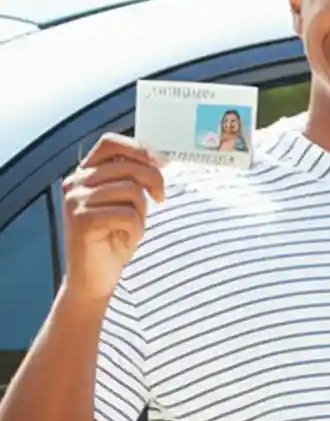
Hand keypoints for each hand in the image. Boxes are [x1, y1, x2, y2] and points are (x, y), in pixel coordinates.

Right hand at [61, 133, 165, 299]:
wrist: (94, 278)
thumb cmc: (114, 239)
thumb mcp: (126, 202)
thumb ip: (133, 178)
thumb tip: (160, 160)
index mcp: (85, 174)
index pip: (110, 143)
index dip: (140, 149)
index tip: (162, 164)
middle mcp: (75, 183)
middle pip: (128, 166)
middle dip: (154, 181)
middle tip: (160, 198)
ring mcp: (76, 201)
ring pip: (130, 189)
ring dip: (141, 211)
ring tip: (131, 227)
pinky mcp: (82, 220)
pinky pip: (127, 214)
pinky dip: (135, 228)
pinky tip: (125, 239)